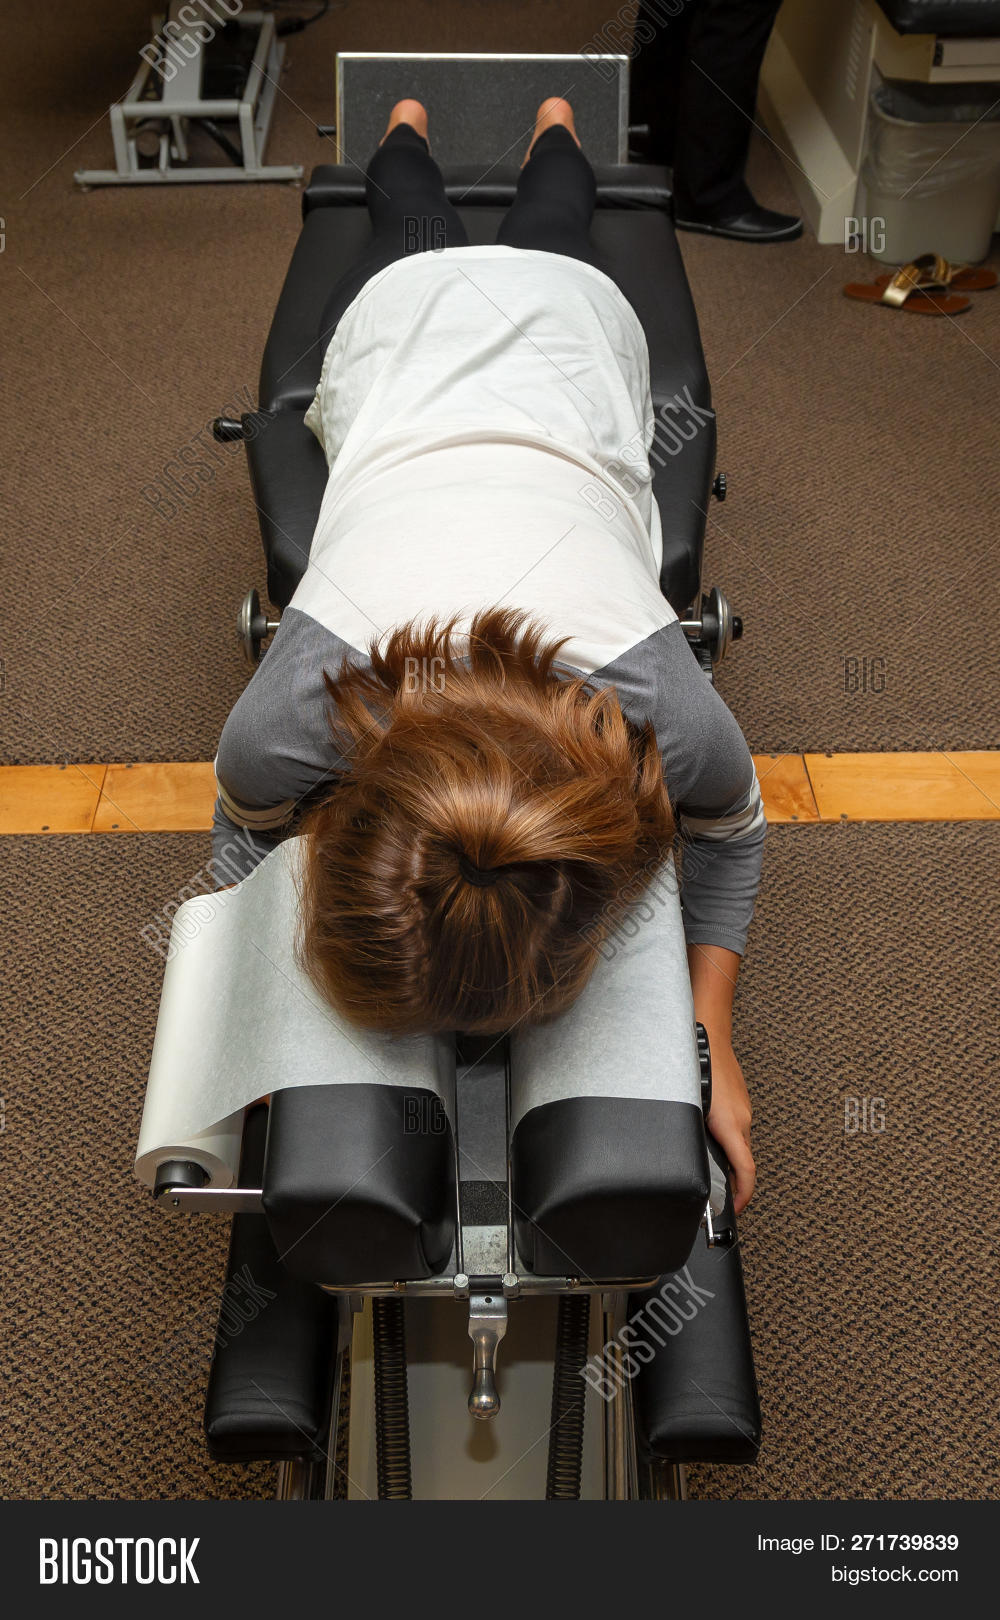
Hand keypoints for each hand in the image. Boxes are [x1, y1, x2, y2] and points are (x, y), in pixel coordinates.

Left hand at [705, 1041, 754, 1215]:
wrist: (709, 1038)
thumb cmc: (698, 1067)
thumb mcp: (690, 1107)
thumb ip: (693, 1134)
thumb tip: (689, 1154)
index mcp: (731, 1125)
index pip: (746, 1170)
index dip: (743, 1196)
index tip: (734, 1209)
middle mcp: (742, 1119)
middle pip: (743, 1159)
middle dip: (732, 1180)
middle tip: (717, 1194)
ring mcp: (744, 1110)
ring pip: (738, 1143)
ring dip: (727, 1157)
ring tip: (709, 1166)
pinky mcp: (740, 1102)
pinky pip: (736, 1128)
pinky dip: (727, 1139)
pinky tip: (709, 1134)